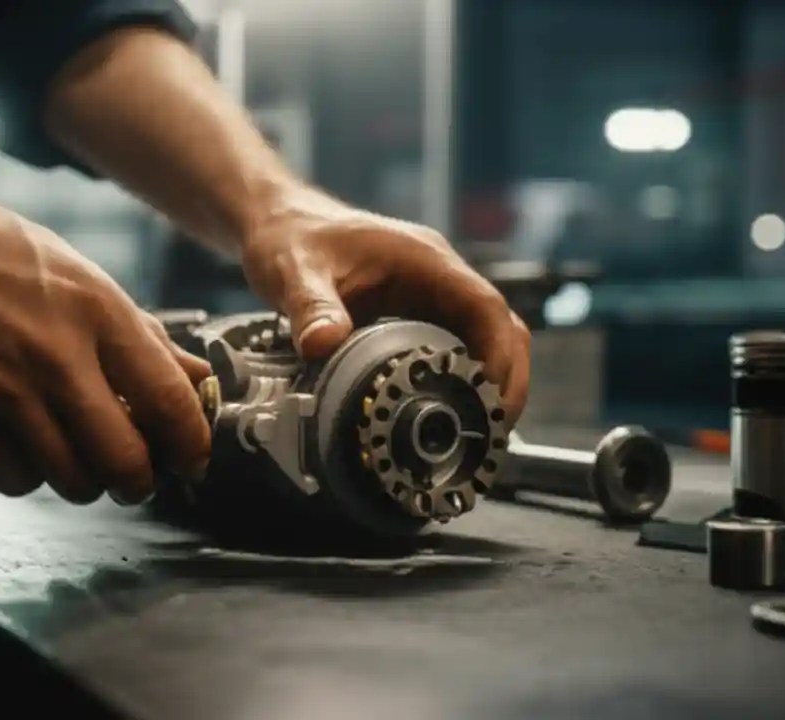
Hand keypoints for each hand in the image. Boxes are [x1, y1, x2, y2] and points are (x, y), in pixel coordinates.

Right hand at [0, 184, 210, 502]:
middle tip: (139, 472)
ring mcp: (6, 392)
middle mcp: (57, 357)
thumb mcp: (79, 271)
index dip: (191, 443)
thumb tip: (193, 374)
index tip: (192, 456)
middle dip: (141, 480)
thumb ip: (140, 331)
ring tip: (83, 457)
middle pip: (124, 461)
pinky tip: (30, 447)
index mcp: (97, 311)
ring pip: (73, 481)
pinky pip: (16, 479)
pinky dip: (31, 476)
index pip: (169, 400)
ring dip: (88, 481)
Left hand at [241, 186, 530, 424]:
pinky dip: (459, 383)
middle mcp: (438, 278)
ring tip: (475, 434)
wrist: (280, 223)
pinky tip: (445, 416)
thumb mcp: (295, 270)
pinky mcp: (416, 316)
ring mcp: (431, 298)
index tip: (491, 397)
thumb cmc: (293, 235)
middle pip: (499, 328)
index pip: (484, 305)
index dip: (498, 353)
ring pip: (482, 341)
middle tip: (491, 431)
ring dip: (487, 385)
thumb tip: (322, 344)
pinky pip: (454, 350)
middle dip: (505, 380)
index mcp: (425, 260)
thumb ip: (311, 307)